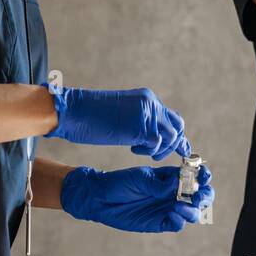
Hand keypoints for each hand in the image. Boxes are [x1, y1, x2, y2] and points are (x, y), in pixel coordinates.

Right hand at [45, 85, 189, 158]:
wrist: (73, 111)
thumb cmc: (91, 116)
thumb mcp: (123, 116)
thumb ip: (141, 122)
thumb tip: (154, 138)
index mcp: (147, 99)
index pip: (171, 117)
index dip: (177, 134)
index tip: (181, 149)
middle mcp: (151, 103)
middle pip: (177, 126)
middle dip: (173, 144)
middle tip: (158, 156)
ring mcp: (147, 114)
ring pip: (170, 137)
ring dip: (158, 149)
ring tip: (140, 150)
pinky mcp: (140, 127)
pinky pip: (156, 144)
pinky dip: (147, 151)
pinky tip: (132, 148)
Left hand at [59, 164, 213, 232]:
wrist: (100, 198)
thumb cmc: (120, 183)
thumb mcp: (141, 178)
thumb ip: (160, 183)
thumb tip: (178, 183)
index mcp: (172, 178)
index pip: (196, 177)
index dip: (204, 177)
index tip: (202, 177)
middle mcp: (174, 194)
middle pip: (202, 197)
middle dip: (205, 196)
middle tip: (196, 197)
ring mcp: (168, 209)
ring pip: (193, 213)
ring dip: (192, 210)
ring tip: (178, 206)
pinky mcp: (160, 223)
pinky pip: (177, 224)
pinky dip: (179, 220)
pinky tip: (171, 214)